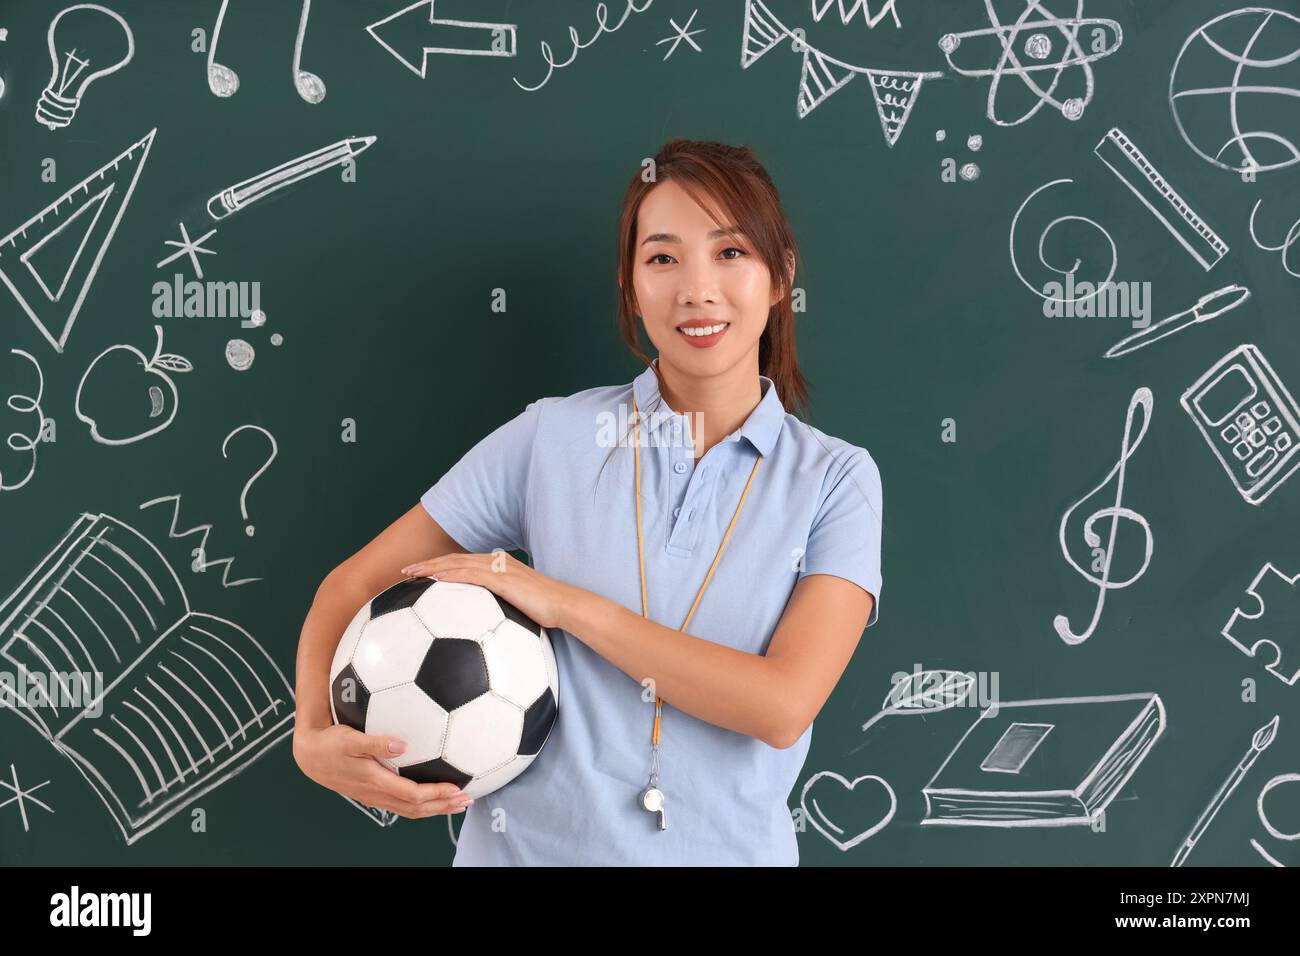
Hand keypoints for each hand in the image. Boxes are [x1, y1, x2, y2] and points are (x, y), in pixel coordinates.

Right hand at [292, 723, 472, 818]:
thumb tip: (402, 744)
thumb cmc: (330, 743)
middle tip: (466, 801)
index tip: (457, 789)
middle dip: (442, 806)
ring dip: (435, 808)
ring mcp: (375, 796)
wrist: (310, 755)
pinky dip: (421, 803)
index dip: (436, 795)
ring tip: (456, 803)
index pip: (413, 795)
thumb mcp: (350, 737)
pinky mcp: (372, 792)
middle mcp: (377, 793)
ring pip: (409, 809)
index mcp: (375, 781)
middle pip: (416, 808)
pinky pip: (401, 804)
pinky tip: (431, 795)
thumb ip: (376, 742)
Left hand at [400, 550, 573, 629]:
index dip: (440, 565)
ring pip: (457, 564)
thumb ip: (502, 608)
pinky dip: (450, 575)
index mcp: (499, 565)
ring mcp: (499, 569)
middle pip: (455, 559)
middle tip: (406, 572)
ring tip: (411, 575)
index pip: (463, 562)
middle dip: (428, 564)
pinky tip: (433, 581)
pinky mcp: (503, 579)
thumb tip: (486, 625)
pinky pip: (470, 575)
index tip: (420, 574)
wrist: (564, 606)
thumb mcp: (519, 606)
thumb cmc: (546, 610)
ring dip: (431, 568)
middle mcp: (496, 562)